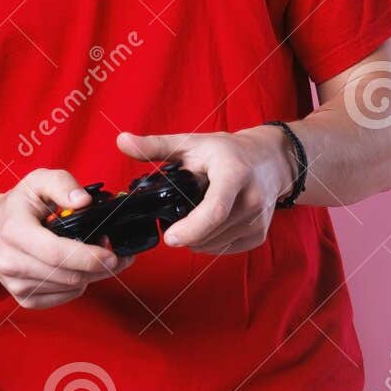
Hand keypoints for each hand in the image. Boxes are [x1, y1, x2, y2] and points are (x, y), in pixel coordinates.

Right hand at [0, 169, 132, 309]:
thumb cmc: (16, 206)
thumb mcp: (36, 182)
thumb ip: (61, 183)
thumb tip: (84, 201)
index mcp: (14, 231)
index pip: (57, 254)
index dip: (89, 257)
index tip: (112, 254)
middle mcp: (11, 262)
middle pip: (69, 275)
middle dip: (100, 267)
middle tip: (116, 253)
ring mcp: (16, 284)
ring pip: (70, 287)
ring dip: (92, 275)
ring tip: (99, 257)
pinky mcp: (24, 298)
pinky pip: (65, 297)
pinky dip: (78, 284)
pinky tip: (78, 267)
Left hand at [118, 127, 293, 254]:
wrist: (269, 160)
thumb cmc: (225, 151)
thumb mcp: (190, 143)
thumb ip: (155, 146)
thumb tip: (121, 141)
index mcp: (234, 174)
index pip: (215, 210)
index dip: (190, 228)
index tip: (169, 237)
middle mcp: (252, 199)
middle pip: (211, 232)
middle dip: (185, 232)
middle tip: (172, 217)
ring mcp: (258, 220)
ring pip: (216, 245)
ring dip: (196, 238)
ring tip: (191, 215)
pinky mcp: (259, 235)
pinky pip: (225, 249)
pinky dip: (209, 242)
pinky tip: (206, 225)